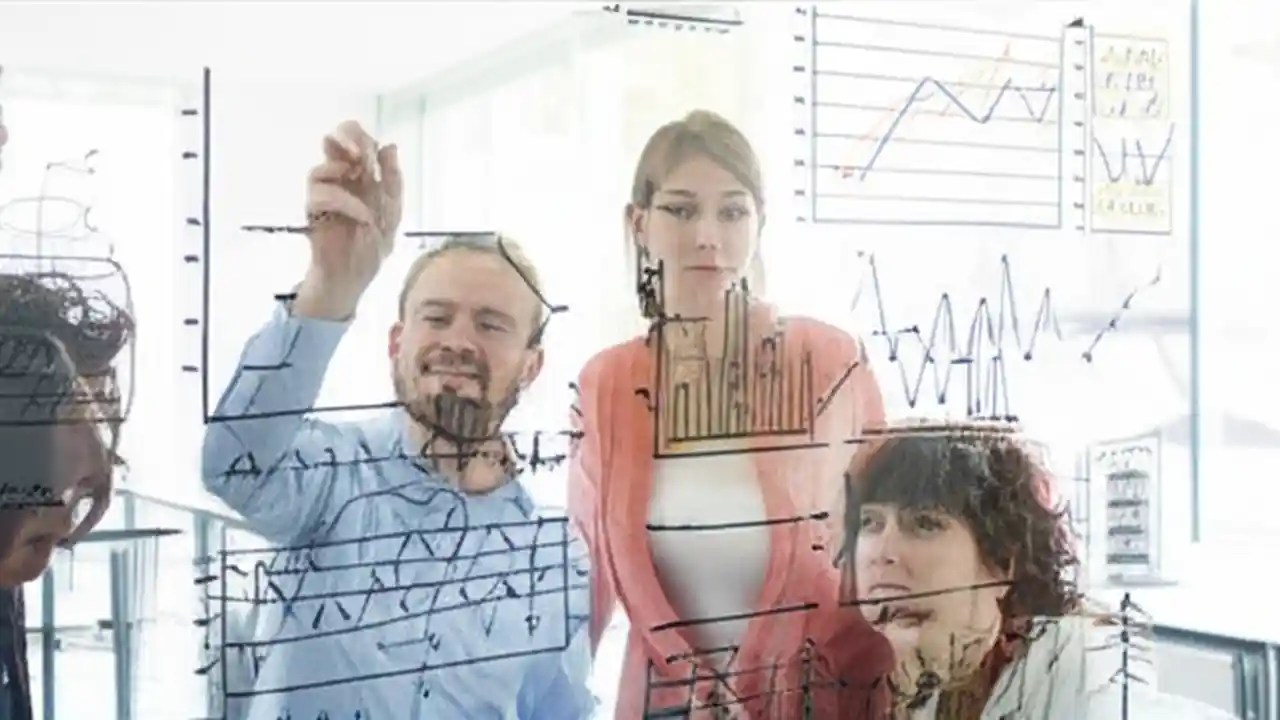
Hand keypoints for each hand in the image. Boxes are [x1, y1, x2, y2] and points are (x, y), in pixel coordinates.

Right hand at [299, 120, 401, 317]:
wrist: (354, 277)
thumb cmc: (373, 246)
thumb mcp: (392, 212)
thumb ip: (392, 181)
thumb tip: (390, 146)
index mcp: (362, 176)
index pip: (356, 141)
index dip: (361, 137)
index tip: (374, 151)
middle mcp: (340, 180)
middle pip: (332, 141)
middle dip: (346, 140)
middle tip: (359, 155)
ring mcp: (324, 194)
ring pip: (320, 169)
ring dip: (345, 178)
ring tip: (364, 198)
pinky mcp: (313, 212)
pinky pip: (319, 194)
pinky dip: (343, 201)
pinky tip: (362, 216)